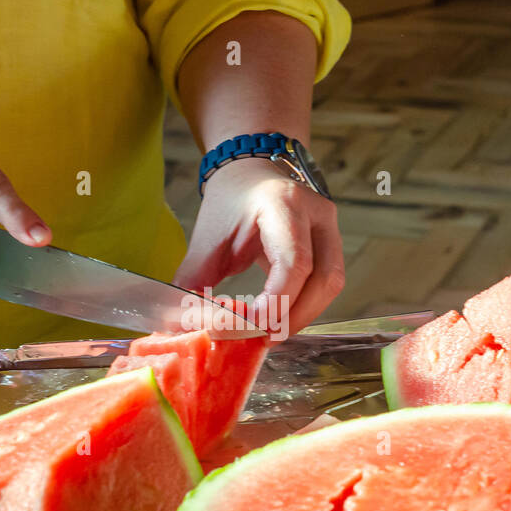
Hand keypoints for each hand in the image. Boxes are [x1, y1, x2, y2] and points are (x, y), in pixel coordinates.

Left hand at [173, 157, 344, 332]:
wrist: (250, 172)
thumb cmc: (229, 203)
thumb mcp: (207, 239)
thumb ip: (193, 282)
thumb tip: (178, 325)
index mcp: (283, 205)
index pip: (294, 262)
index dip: (278, 301)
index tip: (255, 326)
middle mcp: (316, 213)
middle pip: (323, 278)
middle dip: (295, 316)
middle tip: (265, 338)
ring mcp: (329, 226)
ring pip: (331, 284)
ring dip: (304, 314)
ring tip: (272, 331)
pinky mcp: (332, 241)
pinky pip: (328, 281)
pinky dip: (306, 305)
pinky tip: (282, 317)